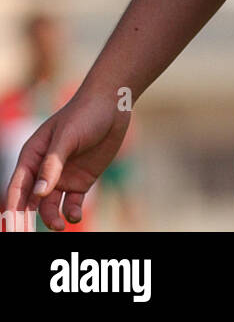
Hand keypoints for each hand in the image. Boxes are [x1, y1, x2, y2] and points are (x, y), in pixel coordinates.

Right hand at [3, 91, 130, 230]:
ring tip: (60, 226)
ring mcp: (63, 176)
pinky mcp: (81, 181)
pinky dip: (72, 213)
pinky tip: (74, 216)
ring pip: (50, 206)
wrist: (113, 105)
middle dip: (27, 219)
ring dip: (51, 218)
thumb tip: (39, 194)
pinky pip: (72, 204)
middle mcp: (44, 169)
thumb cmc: (84, 114)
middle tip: (27, 235)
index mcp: (33, 155)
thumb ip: (52, 165)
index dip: (13, 207)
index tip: (12, 224)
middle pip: (30, 200)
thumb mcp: (67, 137)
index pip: (18, 186)